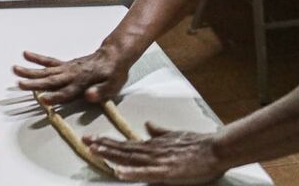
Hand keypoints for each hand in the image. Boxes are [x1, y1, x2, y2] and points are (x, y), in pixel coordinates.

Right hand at [13, 46, 130, 104]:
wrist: (114, 55)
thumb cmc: (114, 73)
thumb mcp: (113, 85)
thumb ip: (101, 92)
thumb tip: (89, 96)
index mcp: (82, 82)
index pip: (66, 92)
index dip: (54, 96)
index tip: (41, 98)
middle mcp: (71, 74)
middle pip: (51, 80)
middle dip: (34, 83)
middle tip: (19, 84)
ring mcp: (67, 68)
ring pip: (46, 70)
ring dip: (30, 70)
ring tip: (14, 69)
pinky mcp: (66, 64)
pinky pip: (49, 61)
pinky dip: (37, 58)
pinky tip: (26, 55)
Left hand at [86, 124, 226, 183]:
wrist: (215, 149)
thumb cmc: (197, 144)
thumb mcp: (174, 135)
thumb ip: (159, 132)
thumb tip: (148, 124)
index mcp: (152, 144)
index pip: (124, 143)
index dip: (107, 141)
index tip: (91, 138)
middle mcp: (151, 151)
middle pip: (122, 148)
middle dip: (102, 145)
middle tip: (83, 141)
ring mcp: (158, 161)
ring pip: (129, 157)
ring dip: (111, 154)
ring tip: (94, 151)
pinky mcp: (166, 171)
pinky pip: (145, 173)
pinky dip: (131, 172)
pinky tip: (118, 171)